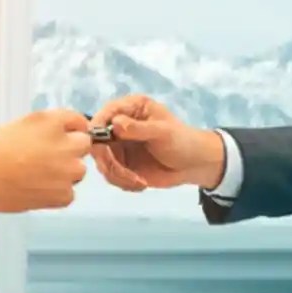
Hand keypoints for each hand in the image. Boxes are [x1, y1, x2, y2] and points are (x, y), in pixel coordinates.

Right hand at [0, 108, 91, 211]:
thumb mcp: (23, 123)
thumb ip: (51, 123)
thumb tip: (72, 129)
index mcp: (54, 123)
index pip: (79, 121)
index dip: (71, 129)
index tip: (62, 137)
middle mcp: (66, 145)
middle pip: (84, 145)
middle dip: (71, 149)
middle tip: (48, 157)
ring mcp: (67, 171)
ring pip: (79, 170)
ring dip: (66, 172)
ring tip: (40, 174)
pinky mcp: (62, 194)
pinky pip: (70, 192)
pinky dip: (58, 192)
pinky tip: (39, 188)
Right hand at [89, 94, 224, 191]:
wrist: (195, 165)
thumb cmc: (183, 141)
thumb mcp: (163, 133)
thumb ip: (138, 129)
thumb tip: (114, 123)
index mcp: (130, 108)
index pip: (103, 115)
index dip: (97, 130)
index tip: (101, 147)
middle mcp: (120, 126)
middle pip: (97, 142)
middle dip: (108, 162)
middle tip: (127, 176)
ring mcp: (119, 146)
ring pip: (102, 162)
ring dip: (118, 176)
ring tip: (139, 181)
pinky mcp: (122, 164)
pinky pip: (111, 176)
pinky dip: (123, 183)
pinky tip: (141, 184)